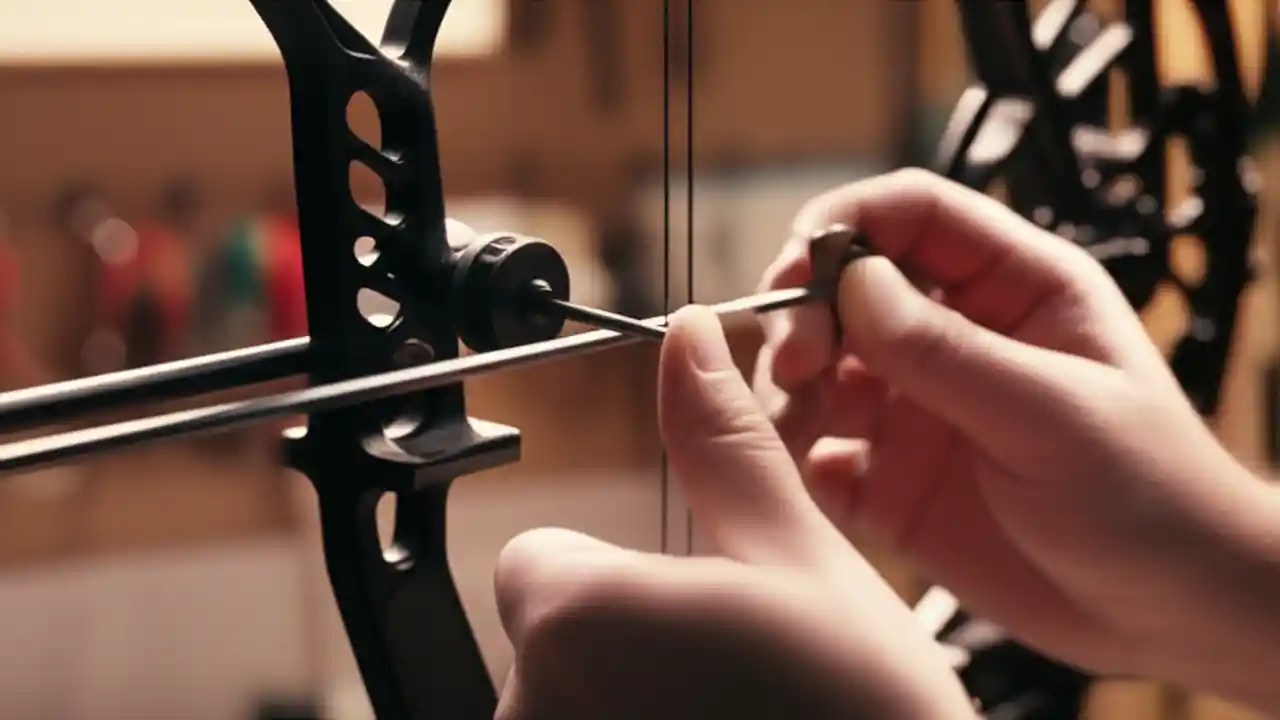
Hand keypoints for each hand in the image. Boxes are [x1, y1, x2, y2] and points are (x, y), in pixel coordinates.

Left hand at [493, 307, 976, 719]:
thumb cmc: (862, 716)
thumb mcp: (796, 561)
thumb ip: (721, 445)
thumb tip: (686, 338)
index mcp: (575, 613)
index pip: (533, 558)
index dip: (608, 571)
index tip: (680, 598)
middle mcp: (531, 706)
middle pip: (549, 638)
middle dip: (621, 643)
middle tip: (728, 669)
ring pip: (563, 705)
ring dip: (626, 702)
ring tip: (731, 714)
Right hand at [755, 168, 1279, 708]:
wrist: (1172, 613)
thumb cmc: (1149, 494)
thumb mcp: (1051, 412)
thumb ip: (945, 350)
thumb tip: (849, 279)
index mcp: (1012, 290)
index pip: (911, 216)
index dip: (843, 226)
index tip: (796, 271)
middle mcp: (953, 343)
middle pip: (846, 291)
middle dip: (805, 316)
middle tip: (794, 364)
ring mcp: (917, 415)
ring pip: (820, 376)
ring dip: (790, 391)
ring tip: (791, 425)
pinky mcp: (892, 487)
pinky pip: (820, 459)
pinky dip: (797, 462)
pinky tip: (811, 478)